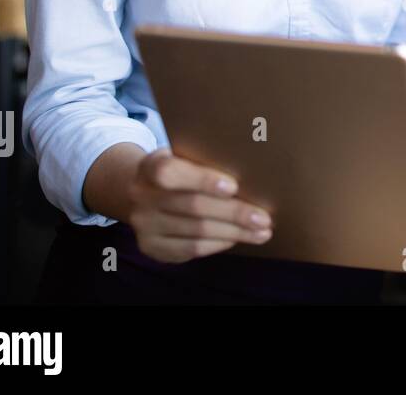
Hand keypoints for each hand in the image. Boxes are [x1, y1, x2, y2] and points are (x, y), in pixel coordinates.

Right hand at [126, 147, 273, 262]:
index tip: (234, 186)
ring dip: (234, 232)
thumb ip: (207, 161)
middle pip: (193, 206)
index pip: (170, 173)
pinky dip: (219, 243)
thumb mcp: (184, 157)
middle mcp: (141, 196)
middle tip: (264, 218)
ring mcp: (144, 224)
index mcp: (150, 167)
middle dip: (234, 213)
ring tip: (261, 232)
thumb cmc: (179, 170)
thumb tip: (254, 169)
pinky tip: (238, 238)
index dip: (202, 180)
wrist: (142, 192)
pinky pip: (191, 249)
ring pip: (196, 231)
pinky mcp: (151, 247)